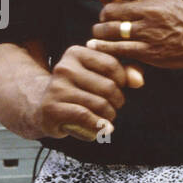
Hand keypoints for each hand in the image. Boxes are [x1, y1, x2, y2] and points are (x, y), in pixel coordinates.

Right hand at [28, 44, 143, 141]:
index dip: (122, 80)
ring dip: (109, 116)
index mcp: (75, 53)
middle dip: (117, 102)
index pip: (111, 64)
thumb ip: (124, 73)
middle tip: (112, 107)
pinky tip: (105, 130)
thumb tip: (139, 81)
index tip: (118, 89)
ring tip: (106, 119)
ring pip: (100, 104)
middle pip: (108, 87)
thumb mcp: (98, 76)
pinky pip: (85, 117)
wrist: (43, 108)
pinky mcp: (52, 108)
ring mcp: (56, 88)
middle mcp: (63, 67)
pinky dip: (99, 126)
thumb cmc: (78, 91)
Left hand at [86, 0, 182, 69]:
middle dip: (103, 16)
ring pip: (110, 30)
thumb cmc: (173, 14)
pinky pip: (118, 48)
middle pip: (109, 10)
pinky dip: (103, 47)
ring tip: (101, 33)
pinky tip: (96, 45)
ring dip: (100, 32)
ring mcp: (150, 31)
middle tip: (105, 21)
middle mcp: (151, 9)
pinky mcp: (149, 51)